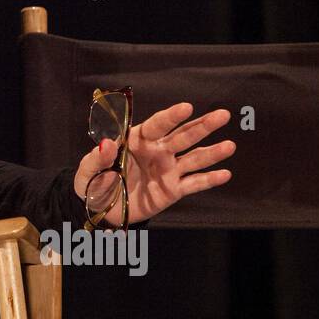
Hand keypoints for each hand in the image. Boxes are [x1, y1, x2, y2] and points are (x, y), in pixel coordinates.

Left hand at [73, 102, 235, 226]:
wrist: (101, 211)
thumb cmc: (94, 183)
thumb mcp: (88, 171)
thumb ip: (97, 158)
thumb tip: (107, 143)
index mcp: (136, 140)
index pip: (157, 125)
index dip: (171, 116)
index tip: (187, 107)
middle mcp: (157, 151)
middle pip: (182, 136)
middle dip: (202, 125)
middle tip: (223, 114)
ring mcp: (167, 170)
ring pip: (193, 158)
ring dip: (212, 152)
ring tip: (230, 145)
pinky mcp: (173, 190)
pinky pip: (193, 184)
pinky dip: (209, 180)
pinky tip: (225, 174)